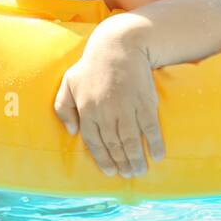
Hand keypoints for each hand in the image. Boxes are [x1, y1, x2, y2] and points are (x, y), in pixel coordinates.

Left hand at [53, 32, 164, 178]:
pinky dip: (154, 144)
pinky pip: (150, 129)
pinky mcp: (144, 102)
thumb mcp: (69, 83)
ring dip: (136, 159)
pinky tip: (157, 156)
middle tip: (128, 174)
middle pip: (114, 145)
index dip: (103, 159)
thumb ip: (63, 108)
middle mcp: (106, 112)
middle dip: (121, 164)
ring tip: (140, 171)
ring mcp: (127, 108)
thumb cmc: (92, 65)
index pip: (94, 143)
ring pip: (131, 142)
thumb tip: (71, 132)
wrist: (119, 45)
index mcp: (87, 110)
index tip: (110, 172)